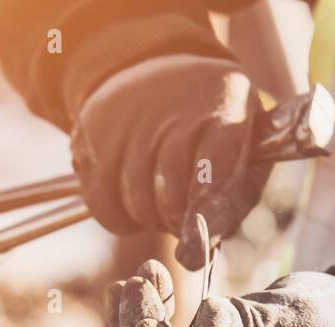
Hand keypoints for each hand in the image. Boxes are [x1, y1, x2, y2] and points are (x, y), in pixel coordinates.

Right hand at [71, 55, 271, 268]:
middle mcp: (168, 108)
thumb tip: (199, 251)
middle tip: (188, 214)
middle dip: (182, 221)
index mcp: (221, 105)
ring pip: (134, 205)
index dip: (205, 211)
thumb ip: (235, 197)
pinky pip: (101, 205)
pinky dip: (120, 218)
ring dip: (152, 219)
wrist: (157, 66)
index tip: (194, 250)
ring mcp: (123, 120)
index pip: (214, 166)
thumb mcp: (244, 144)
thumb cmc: (213, 121)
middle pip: (170, 198)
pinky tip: (134, 202)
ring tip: (163, 200)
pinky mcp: (90, 133)